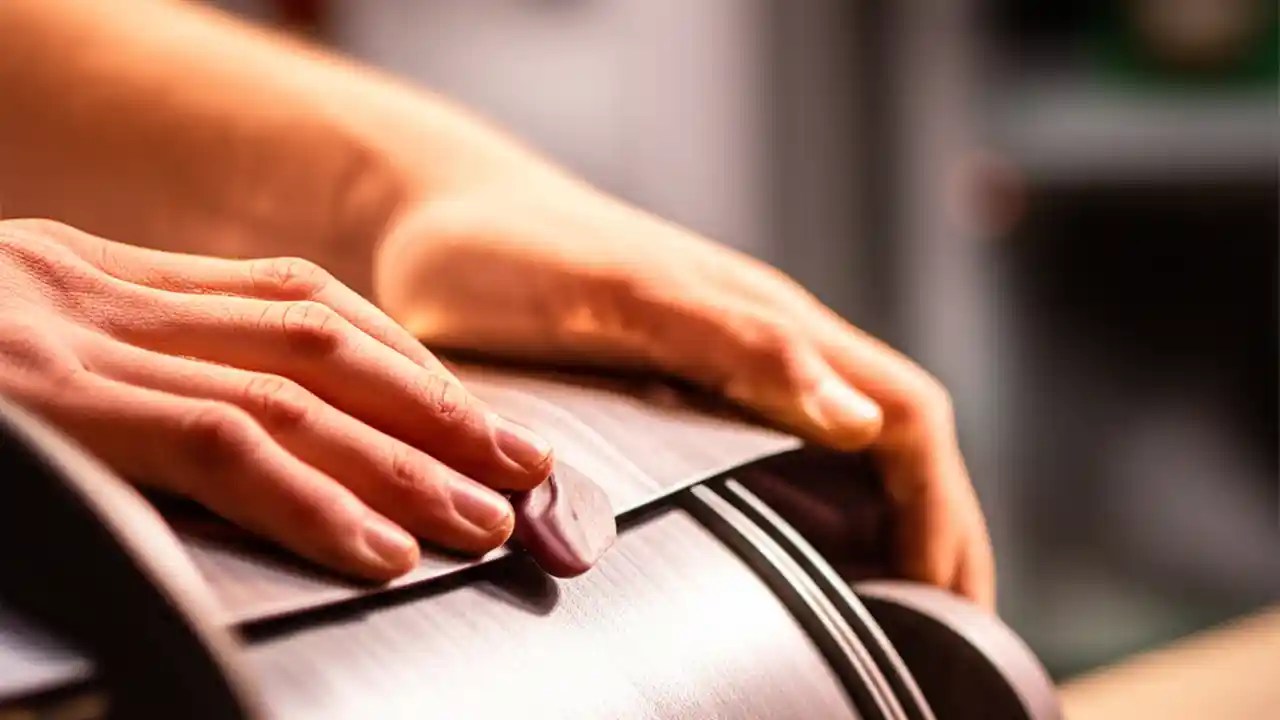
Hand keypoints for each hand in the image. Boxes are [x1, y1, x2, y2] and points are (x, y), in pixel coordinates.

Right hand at [0, 219, 553, 580]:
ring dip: (407, 463)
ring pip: (296, 394)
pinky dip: (315, 501)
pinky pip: (221, 448)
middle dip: (438, 412)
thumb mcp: (15, 345)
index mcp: (97, 276)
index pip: (295, 301)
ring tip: (487, 519)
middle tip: (523, 467)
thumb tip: (233, 428)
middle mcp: (100, 294)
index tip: (470, 415)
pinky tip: (382, 549)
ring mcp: (80, 345)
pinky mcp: (52, 405)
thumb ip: (121, 368)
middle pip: (321, 343)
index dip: (399, 362)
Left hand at [374, 176, 994, 606]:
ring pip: (848, 458)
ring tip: (891, 619)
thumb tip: (857, 416)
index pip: (907, 420)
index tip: (945, 604)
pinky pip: (778, 462)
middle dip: (936, 538)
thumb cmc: (510, 253)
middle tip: (942, 638)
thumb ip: (738, 341)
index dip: (941, 512)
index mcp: (772, 324)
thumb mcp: (620, 292)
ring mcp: (727, 372)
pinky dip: (814, 521)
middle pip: (896, 447)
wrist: (432, 222)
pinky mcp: (680, 394)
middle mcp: (766, 349)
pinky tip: (798, 567)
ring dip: (886, 534)